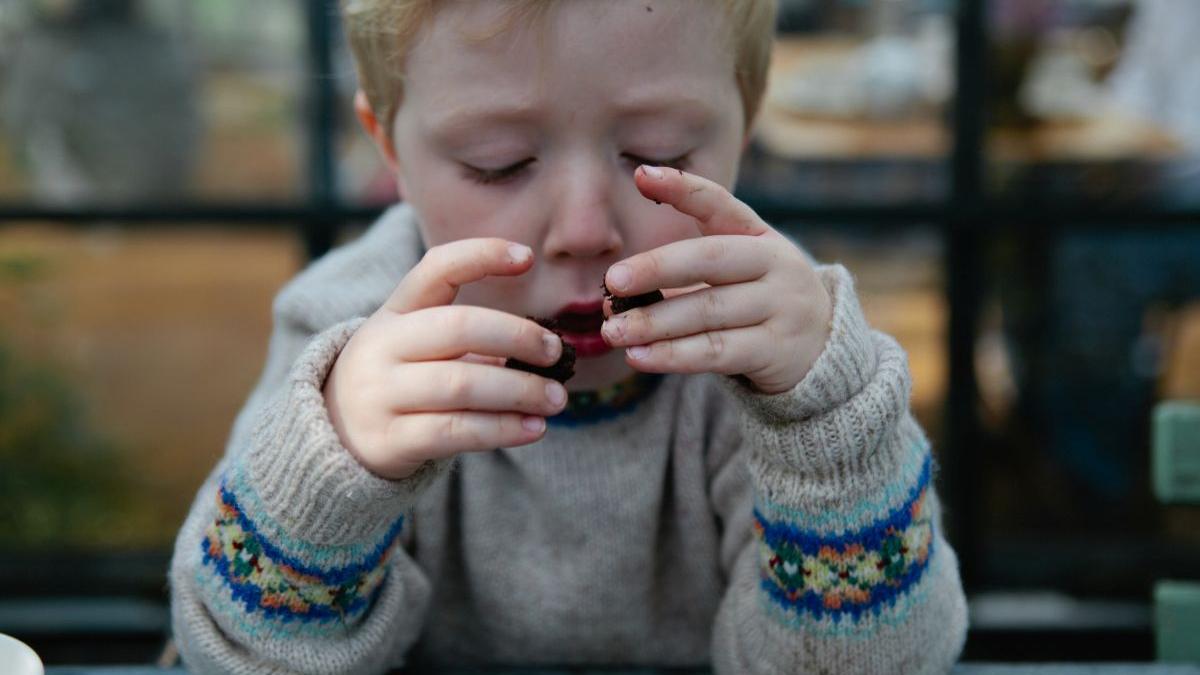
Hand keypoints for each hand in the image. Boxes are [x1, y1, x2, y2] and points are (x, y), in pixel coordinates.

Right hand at [323, 239, 567, 479]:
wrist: (334, 434)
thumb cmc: (400, 379)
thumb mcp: (418, 345)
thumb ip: (470, 339)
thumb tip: (542, 348)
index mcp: (395, 311)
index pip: (437, 268)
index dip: (482, 255)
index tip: (529, 257)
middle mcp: (382, 346)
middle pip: (458, 327)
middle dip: (517, 336)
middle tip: (556, 352)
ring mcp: (382, 393)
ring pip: (461, 385)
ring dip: (520, 391)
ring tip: (556, 399)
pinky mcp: (390, 440)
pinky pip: (455, 432)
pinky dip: (502, 429)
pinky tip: (534, 428)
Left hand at [600, 165, 832, 394]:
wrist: (822, 350)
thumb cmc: (757, 302)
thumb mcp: (737, 271)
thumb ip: (687, 269)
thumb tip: (616, 285)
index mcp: (759, 235)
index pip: (719, 204)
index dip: (682, 188)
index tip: (641, 174)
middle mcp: (776, 264)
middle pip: (710, 259)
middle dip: (657, 268)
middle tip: (614, 281)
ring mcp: (780, 307)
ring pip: (708, 311)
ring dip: (654, 323)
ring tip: (613, 331)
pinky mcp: (776, 350)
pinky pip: (716, 352)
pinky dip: (673, 356)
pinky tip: (639, 357)